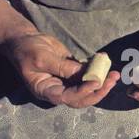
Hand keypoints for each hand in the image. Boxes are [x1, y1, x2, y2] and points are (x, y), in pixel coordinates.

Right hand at [3, 32, 118, 106]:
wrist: (23, 40)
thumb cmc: (27, 50)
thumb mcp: (43, 57)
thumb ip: (63, 67)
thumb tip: (86, 74)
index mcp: (47, 91)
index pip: (68, 97)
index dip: (84, 92)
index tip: (97, 82)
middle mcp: (58, 90)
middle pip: (81, 98)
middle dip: (99, 91)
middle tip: (112, 80)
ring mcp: (66, 81)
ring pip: (87, 88)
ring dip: (102, 82)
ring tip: (114, 74)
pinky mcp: (71, 71)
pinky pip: (86, 74)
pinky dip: (97, 69)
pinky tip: (105, 61)